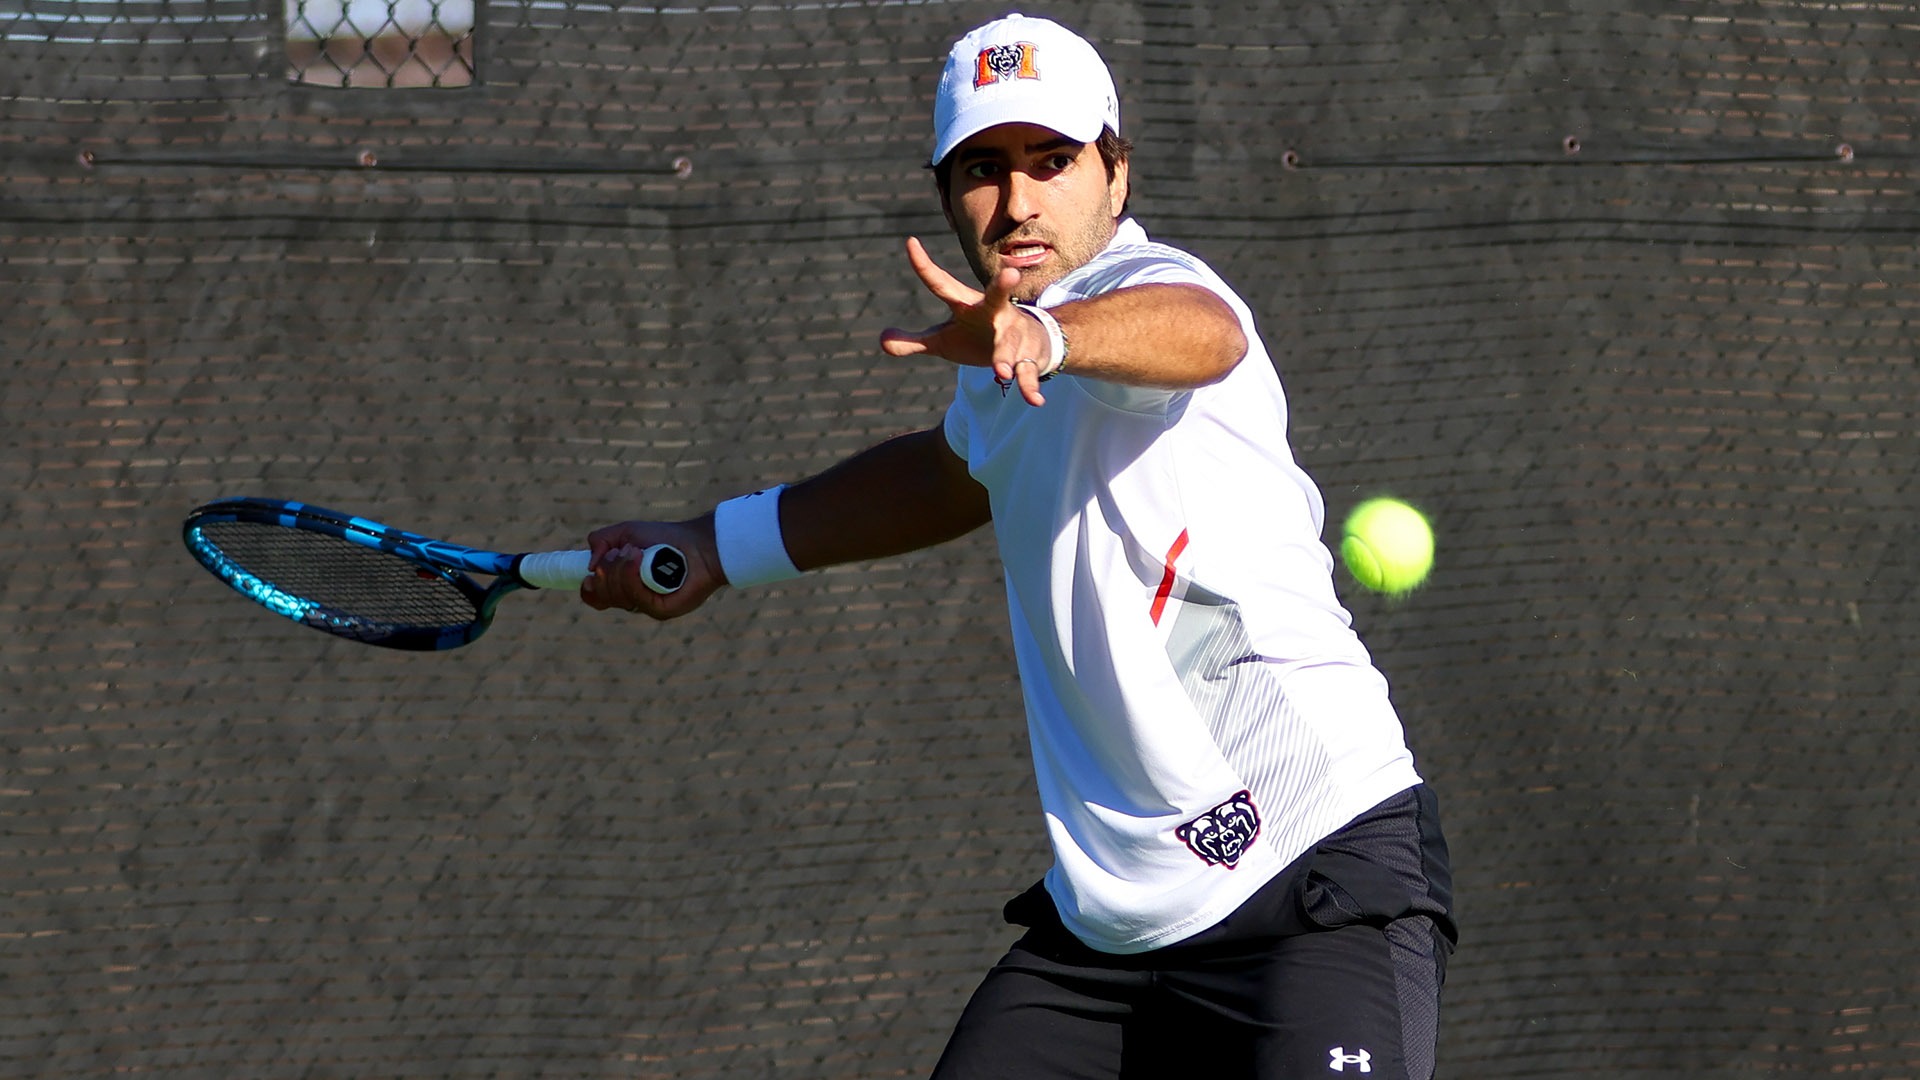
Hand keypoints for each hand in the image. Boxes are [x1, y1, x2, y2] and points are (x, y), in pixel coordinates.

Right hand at [581, 516, 722, 618]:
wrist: (697, 543)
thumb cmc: (665, 537)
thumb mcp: (626, 533)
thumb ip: (601, 541)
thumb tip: (589, 565)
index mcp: (623, 584)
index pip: (596, 597)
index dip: (589, 588)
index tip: (591, 572)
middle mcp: (633, 598)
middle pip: (602, 595)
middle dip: (607, 570)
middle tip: (623, 552)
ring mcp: (647, 606)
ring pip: (617, 595)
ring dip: (621, 568)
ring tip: (638, 551)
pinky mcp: (661, 610)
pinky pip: (636, 597)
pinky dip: (633, 575)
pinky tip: (641, 559)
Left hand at [879, 237, 1055, 406]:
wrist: (1026, 344)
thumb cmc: (979, 336)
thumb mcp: (943, 340)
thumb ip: (914, 341)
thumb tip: (881, 341)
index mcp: (968, 305)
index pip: (942, 285)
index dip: (924, 266)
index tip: (910, 242)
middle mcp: (994, 314)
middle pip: (997, 297)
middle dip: (1003, 286)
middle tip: (1010, 274)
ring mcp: (1013, 335)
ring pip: (1010, 344)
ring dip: (1006, 357)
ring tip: (1001, 372)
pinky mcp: (1027, 358)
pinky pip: (1028, 374)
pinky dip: (1030, 387)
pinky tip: (1035, 402)